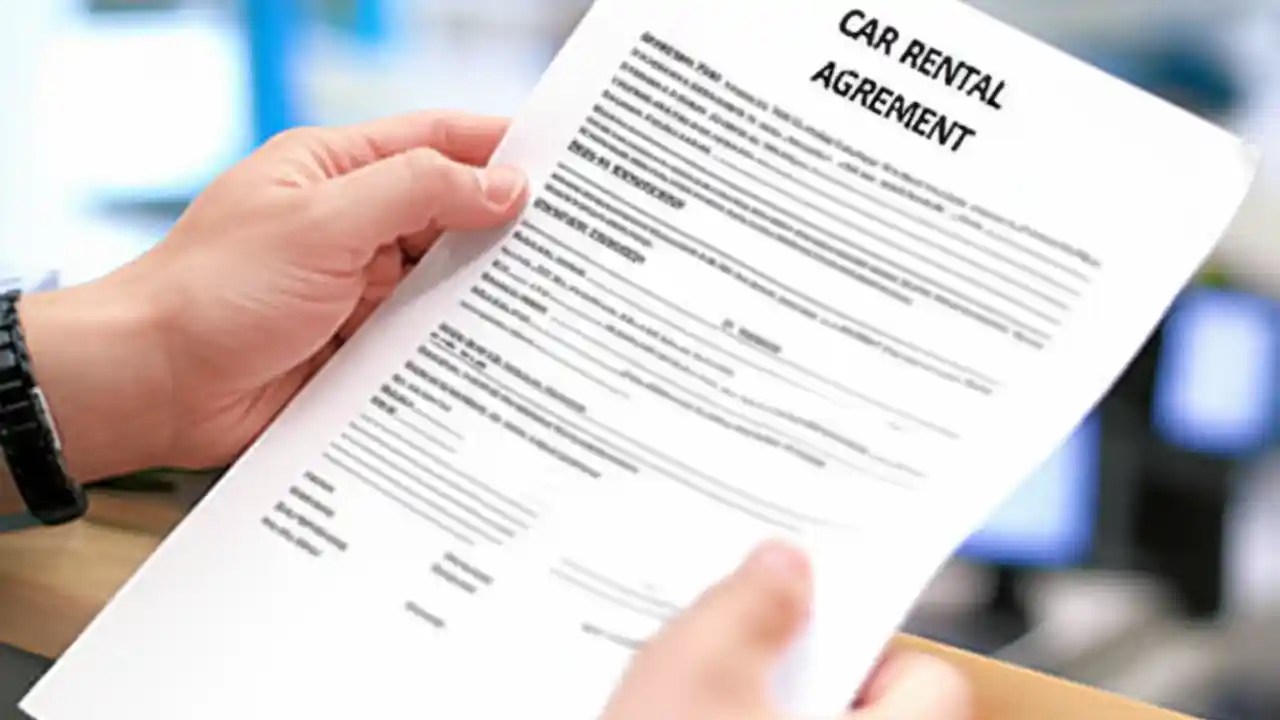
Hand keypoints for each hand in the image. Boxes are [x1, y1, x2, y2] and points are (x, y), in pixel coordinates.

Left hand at [18, 112, 527, 480]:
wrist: (151, 387)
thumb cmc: (214, 291)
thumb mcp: (323, 222)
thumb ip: (416, 193)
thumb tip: (504, 186)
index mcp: (335, 171)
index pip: (434, 141)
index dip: (499, 146)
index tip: (564, 162)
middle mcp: (351, 225)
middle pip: (447, 214)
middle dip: (504, 226)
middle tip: (577, 241)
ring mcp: (355, 288)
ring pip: (441, 281)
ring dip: (484, 290)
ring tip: (553, 298)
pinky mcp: (356, 345)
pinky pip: (422, 336)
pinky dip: (456, 341)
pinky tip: (499, 351)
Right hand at [604, 542, 970, 719]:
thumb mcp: (696, 668)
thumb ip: (750, 601)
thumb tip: (784, 562)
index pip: (932, 682)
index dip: (873, 644)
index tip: (814, 622)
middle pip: (865, 709)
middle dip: (803, 670)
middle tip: (741, 646)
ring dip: (757, 704)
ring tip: (692, 693)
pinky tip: (670, 718)